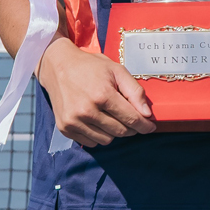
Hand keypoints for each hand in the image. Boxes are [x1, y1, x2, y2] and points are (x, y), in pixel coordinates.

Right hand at [36, 36, 155, 146]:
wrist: (58, 66)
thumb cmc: (91, 67)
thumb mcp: (117, 71)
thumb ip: (135, 91)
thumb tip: (146, 114)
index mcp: (102, 95)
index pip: (131, 119)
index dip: (144, 125)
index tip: (150, 127)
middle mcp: (87, 111)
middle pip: (120, 131)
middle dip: (131, 127)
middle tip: (131, 118)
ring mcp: (74, 121)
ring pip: (106, 140)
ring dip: (114, 132)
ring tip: (111, 116)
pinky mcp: (65, 128)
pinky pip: (91, 142)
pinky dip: (98, 135)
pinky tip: (98, 121)